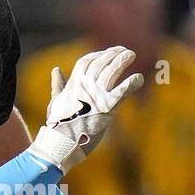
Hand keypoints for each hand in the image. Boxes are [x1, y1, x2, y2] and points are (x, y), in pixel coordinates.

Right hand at [27, 45, 143, 171]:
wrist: (61, 142)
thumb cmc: (57, 125)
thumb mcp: (55, 101)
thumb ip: (58, 85)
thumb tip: (56, 70)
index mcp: (73, 83)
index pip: (87, 61)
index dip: (98, 54)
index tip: (108, 52)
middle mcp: (85, 85)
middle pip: (101, 62)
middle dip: (113, 54)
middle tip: (125, 51)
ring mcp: (96, 95)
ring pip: (112, 71)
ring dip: (122, 61)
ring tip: (131, 55)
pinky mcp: (107, 107)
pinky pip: (123, 90)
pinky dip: (132, 83)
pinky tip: (139, 79)